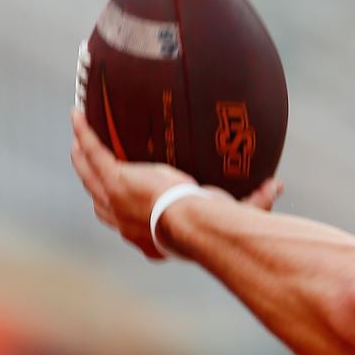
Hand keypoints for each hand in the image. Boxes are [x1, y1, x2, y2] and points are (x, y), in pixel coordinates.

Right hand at [69, 109, 282, 258]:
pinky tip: (78, 115)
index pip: (131, 228)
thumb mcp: (236, 213)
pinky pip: (92, 152)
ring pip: (89, 178)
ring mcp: (116, 201)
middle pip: (101, 204)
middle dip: (94, 187)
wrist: (195, 223)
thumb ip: (257, 200)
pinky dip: (84, 134)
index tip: (128, 204)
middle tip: (91, 170)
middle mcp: (127, 225)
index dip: (125, 215)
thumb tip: (277, 185)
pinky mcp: (115, 179)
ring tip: (77, 144)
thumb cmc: (215, 227)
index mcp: (150, 240)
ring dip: (82, 160)